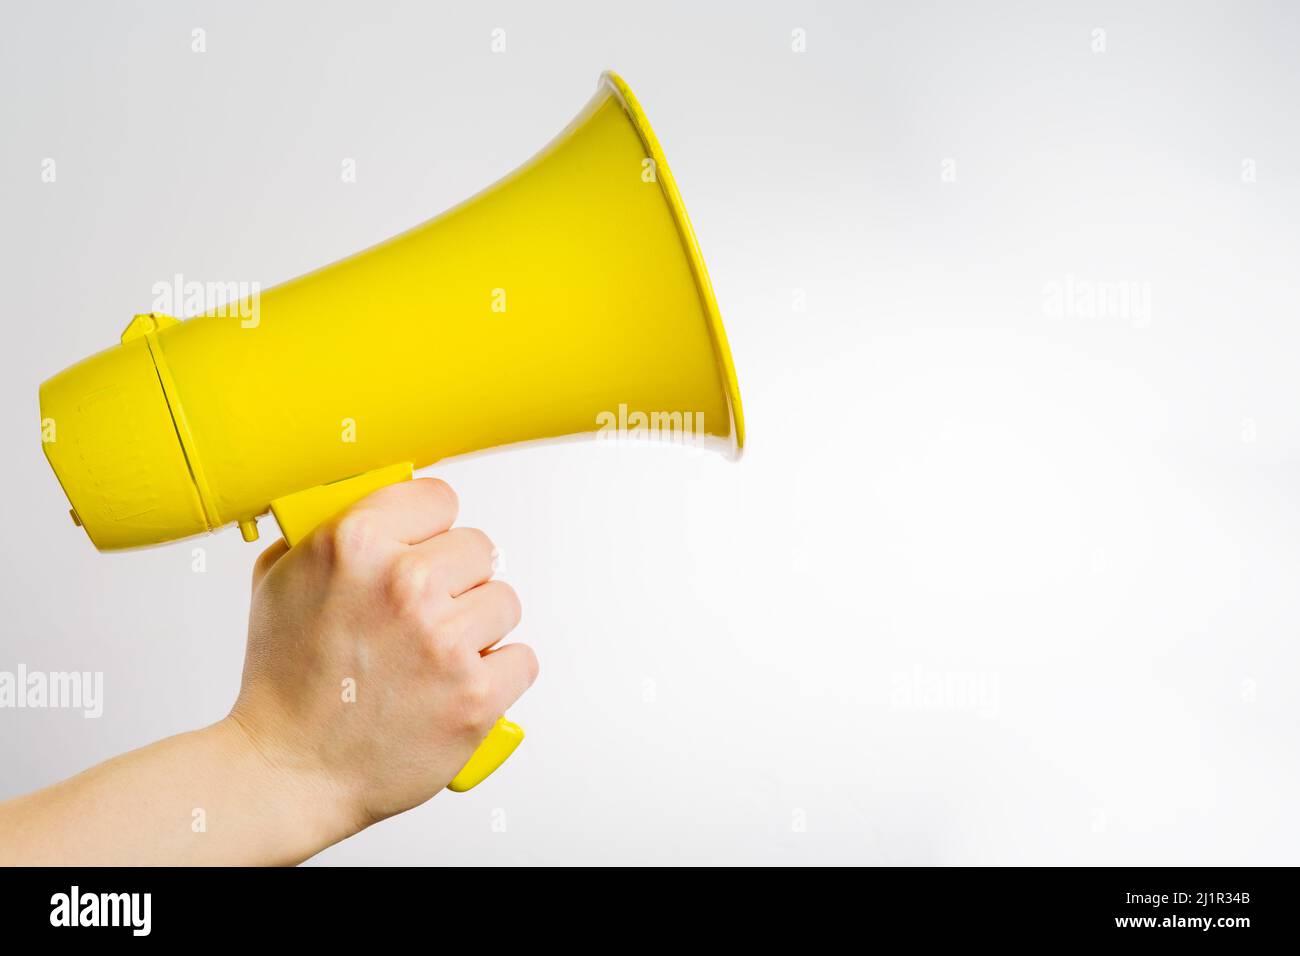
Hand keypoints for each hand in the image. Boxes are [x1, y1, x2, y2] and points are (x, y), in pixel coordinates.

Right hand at [229, 477, 537, 836]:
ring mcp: (446, 640)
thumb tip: (369, 500)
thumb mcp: (280, 581)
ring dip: (479, 627)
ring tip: (436, 655)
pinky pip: (522, 659)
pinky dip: (499, 675)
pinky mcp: (478, 693)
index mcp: (356, 543)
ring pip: (504, 602)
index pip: (439, 499)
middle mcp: (405, 584)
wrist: (289, 771)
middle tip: (423, 615)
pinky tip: (459, 685)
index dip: (429, 528)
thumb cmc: (283, 682)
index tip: (422, 548)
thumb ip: (327, 532)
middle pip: (480, 548)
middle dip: (456, 580)